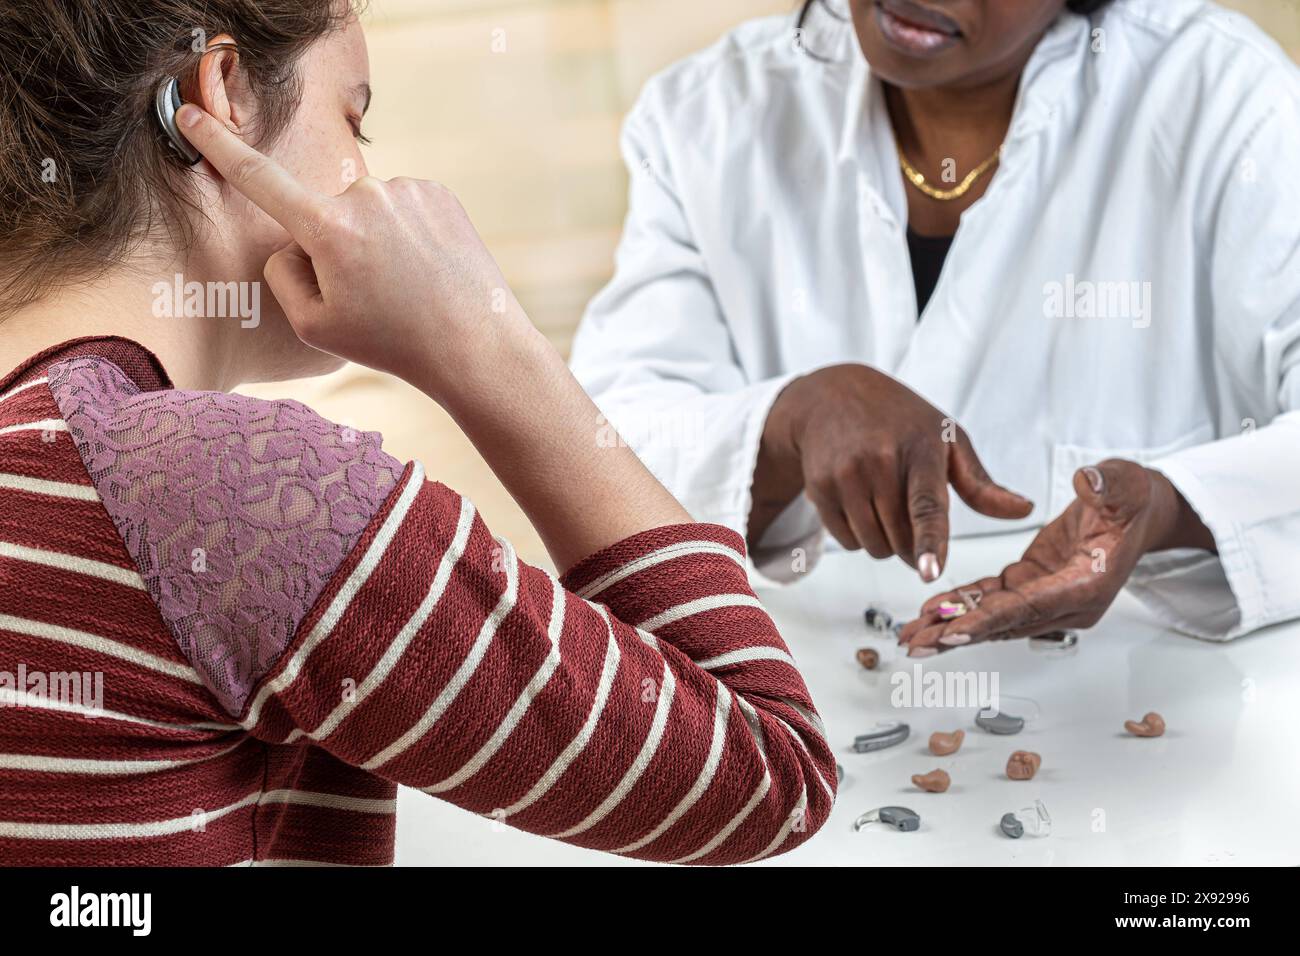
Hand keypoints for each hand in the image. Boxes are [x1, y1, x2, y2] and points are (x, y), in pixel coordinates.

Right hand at [176, 104, 531, 398]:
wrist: (476, 345)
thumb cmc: (394, 343)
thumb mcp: (315, 326)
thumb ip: (284, 276)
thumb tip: (293, 244)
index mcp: (328, 228)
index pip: (258, 177)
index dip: (217, 145)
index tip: (189, 114)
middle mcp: (366, 195)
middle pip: (323, 216)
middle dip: (334, 248)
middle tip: (373, 296)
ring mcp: (406, 189)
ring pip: (366, 213)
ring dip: (375, 242)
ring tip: (407, 287)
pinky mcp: (438, 192)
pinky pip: (400, 209)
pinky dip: (406, 235)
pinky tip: (427, 268)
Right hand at [750, 364, 1031, 580]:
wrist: (832, 396)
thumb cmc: (897, 419)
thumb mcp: (946, 438)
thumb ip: (981, 484)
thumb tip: (1024, 510)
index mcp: (920, 449)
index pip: (927, 505)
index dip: (930, 542)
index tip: (929, 570)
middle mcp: (879, 461)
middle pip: (901, 539)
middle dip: (913, 544)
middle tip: (911, 516)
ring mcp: (845, 475)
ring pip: (874, 546)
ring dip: (885, 542)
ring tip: (885, 505)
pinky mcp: (819, 487)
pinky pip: (847, 541)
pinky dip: (859, 535)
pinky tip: (860, 504)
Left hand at [897, 459, 1215, 653]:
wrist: (1134, 510)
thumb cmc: (1130, 500)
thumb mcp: (1124, 485)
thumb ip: (1107, 486)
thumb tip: (1087, 483)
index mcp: (1088, 585)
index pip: (1032, 607)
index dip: (991, 619)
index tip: (954, 630)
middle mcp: (1066, 602)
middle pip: (1005, 622)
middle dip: (959, 633)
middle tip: (918, 643)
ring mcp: (1045, 596)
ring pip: (992, 618)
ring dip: (951, 626)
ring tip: (912, 637)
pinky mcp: (1029, 584)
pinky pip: (990, 599)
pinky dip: (960, 606)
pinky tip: (931, 613)